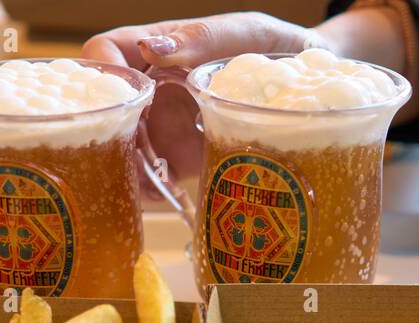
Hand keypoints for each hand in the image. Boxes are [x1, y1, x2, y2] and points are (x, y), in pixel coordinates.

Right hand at [84, 14, 333, 190]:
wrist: (316, 81)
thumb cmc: (279, 47)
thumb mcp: (247, 33)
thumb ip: (203, 36)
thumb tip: (153, 48)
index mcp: (161, 46)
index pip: (104, 52)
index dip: (101, 78)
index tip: (123, 106)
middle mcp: (156, 82)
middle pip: (114, 108)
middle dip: (124, 138)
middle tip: (146, 164)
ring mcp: (167, 118)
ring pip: (132, 144)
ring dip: (142, 168)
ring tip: (162, 189)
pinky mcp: (183, 151)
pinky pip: (160, 169)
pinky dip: (161, 185)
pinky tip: (171, 194)